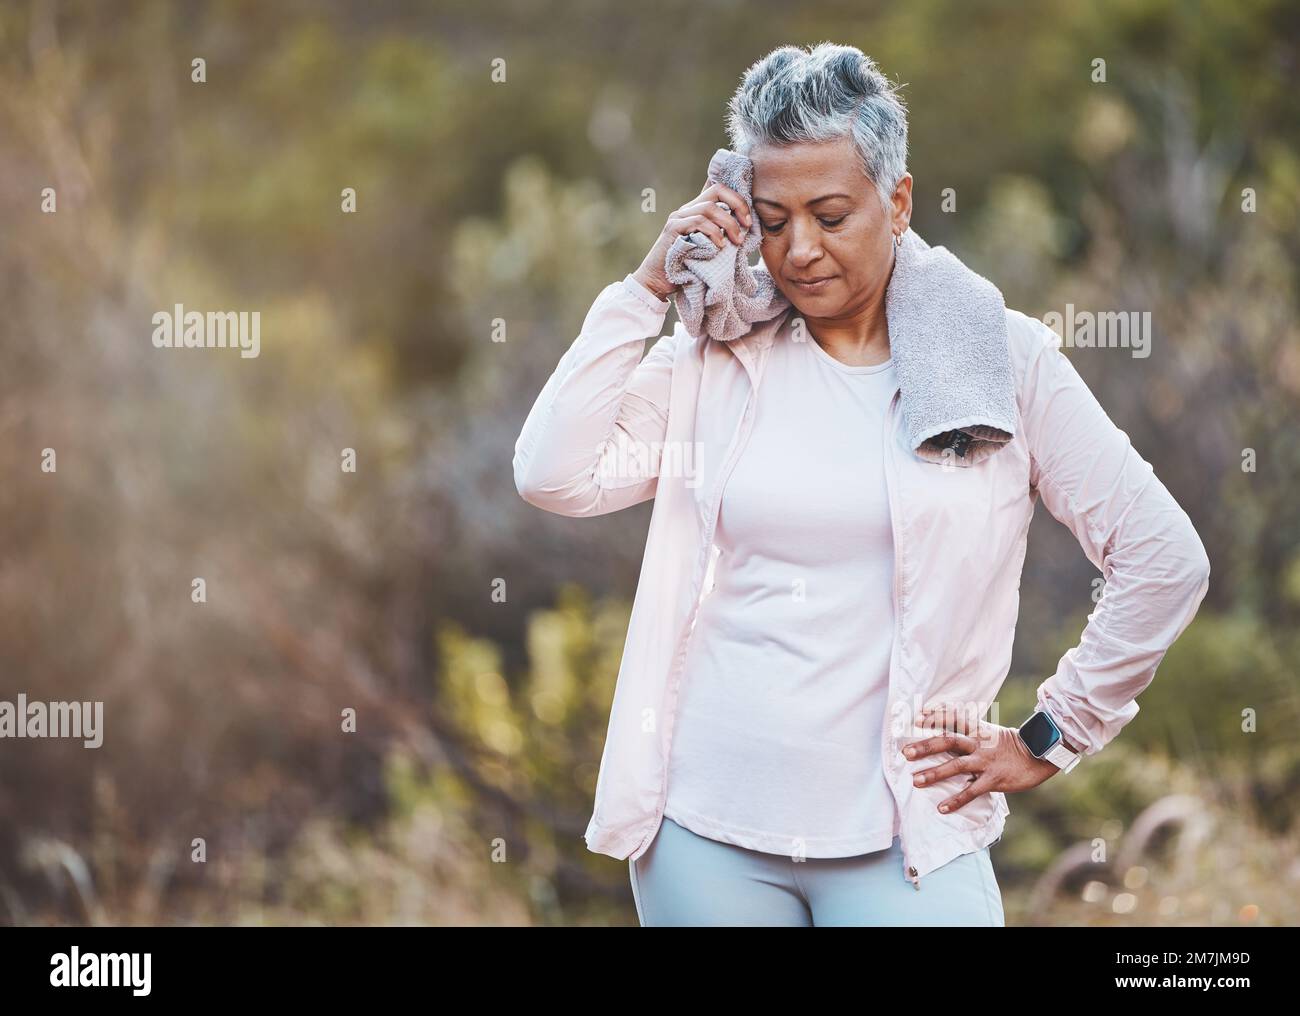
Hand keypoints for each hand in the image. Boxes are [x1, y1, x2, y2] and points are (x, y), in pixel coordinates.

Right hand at [634, 179, 753, 299]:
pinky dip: (713, 232)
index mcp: (696, 211)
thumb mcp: (709, 248)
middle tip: (747, 225)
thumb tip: (745, 228)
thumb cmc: (687, 268)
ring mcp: (678, 218)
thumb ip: (721, 235)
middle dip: (738, 204)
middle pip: (717, 190)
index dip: (738, 199)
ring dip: (728, 223)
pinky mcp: (672, 229)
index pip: (719, 190)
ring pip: (709, 208)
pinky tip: (719, 246)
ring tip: (736, 241)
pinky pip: (697, 222)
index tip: (749, 221)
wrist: (658, 282)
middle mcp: (686, 210)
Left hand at [901, 702, 1073, 814]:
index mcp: (978, 729)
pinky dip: (956, 800)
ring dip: (934, 773)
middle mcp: (979, 743)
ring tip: (916, 781)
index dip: (936, 716)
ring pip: (956, 766)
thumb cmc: (1010, 745)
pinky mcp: (994, 780)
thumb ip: (969, 730)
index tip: (917, 718)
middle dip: (926, 746)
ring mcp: (986, 762)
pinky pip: (972, 791)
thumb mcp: (990, 731)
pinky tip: (942, 809)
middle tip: (906, 753)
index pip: (954, 718)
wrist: (1039, 756)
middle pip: (948, 741)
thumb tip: (947, 728)